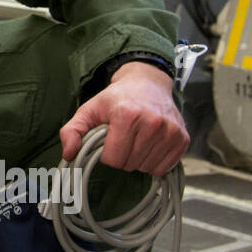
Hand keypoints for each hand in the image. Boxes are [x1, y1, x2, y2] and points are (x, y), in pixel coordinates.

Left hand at [59, 62, 189, 176]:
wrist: (148, 83)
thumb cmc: (117, 98)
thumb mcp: (89, 109)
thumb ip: (72, 130)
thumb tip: (68, 154)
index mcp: (127, 115)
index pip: (114, 159)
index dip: (107, 154)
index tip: (109, 141)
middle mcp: (152, 123)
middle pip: (130, 165)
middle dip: (122, 157)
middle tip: (123, 139)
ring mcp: (170, 131)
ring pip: (147, 168)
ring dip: (138, 160)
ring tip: (136, 140)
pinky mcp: (182, 139)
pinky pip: (164, 167)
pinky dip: (154, 162)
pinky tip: (149, 146)